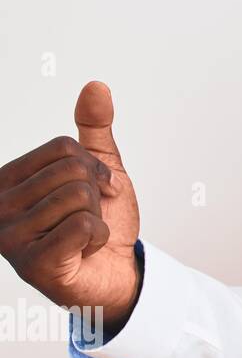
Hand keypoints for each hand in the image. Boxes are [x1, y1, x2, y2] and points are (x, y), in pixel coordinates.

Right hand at [0, 82, 141, 330]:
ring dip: (96, 218)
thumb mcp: (101, 169)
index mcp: (9, 179)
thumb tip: (96, 85)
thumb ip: (95, 129)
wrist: (115, 272)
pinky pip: (82, 226)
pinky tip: (82, 251)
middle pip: (72, 172)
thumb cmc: (101, 222)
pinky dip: (97, 238)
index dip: (94, 168)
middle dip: (96, 195)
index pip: (63, 148)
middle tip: (89, 218)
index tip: (95, 191)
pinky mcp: (31, 263)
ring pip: (79, 197)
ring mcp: (10, 236)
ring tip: (82, 236)